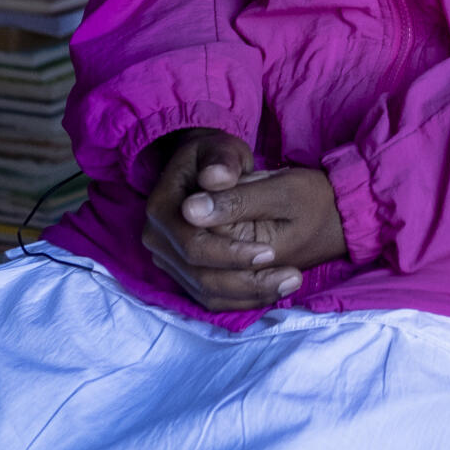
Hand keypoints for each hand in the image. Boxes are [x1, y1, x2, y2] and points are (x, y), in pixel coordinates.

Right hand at [139, 129, 283, 310]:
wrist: (209, 170)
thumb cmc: (219, 158)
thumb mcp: (223, 151)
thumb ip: (222, 163)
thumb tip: (214, 180)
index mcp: (162, 209)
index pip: (192, 244)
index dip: (230, 253)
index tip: (270, 251)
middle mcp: (157, 239)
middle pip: (199, 275)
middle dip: (247, 280)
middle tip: (292, 276)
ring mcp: (167, 259)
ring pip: (206, 292)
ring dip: (250, 294)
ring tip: (290, 283)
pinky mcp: (182, 273)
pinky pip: (210, 297)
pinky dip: (243, 299)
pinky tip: (274, 289)